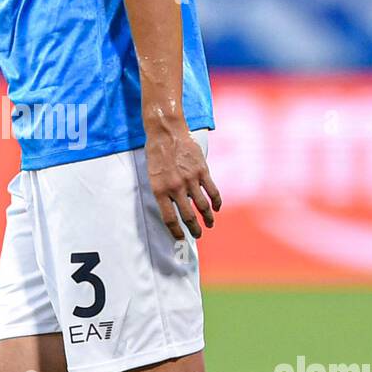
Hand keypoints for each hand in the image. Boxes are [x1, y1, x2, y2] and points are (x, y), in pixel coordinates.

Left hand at [144, 123, 221, 241]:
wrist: (166, 132)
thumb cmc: (157, 154)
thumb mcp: (153, 176)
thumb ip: (164, 192)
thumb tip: (176, 207)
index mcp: (160, 190)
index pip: (169, 218)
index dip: (176, 231)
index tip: (181, 238)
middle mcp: (175, 188)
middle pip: (188, 216)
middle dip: (194, 229)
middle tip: (198, 235)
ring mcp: (190, 179)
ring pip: (202, 206)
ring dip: (208, 218)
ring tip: (209, 224)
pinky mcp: (202, 171)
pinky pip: (212, 191)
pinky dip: (216, 202)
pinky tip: (217, 207)